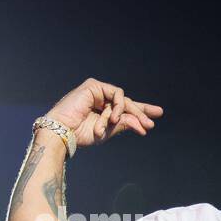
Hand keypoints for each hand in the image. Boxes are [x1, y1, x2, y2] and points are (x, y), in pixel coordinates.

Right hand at [45, 78, 162, 148]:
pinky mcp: (94, 86)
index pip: (126, 110)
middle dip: (140, 113)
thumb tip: (144, 124)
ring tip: (118, 124)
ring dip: (124, 114)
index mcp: (103, 112)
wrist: (63, 131)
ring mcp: (98, 91)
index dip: (141, 112)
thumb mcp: (107, 132)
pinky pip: (116, 94)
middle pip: (127, 103)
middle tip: (150, 124)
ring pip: (123, 100)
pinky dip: (118, 105)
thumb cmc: (80, 134)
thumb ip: (124, 124)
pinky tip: (113, 116)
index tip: (157, 115)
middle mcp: (101, 99)